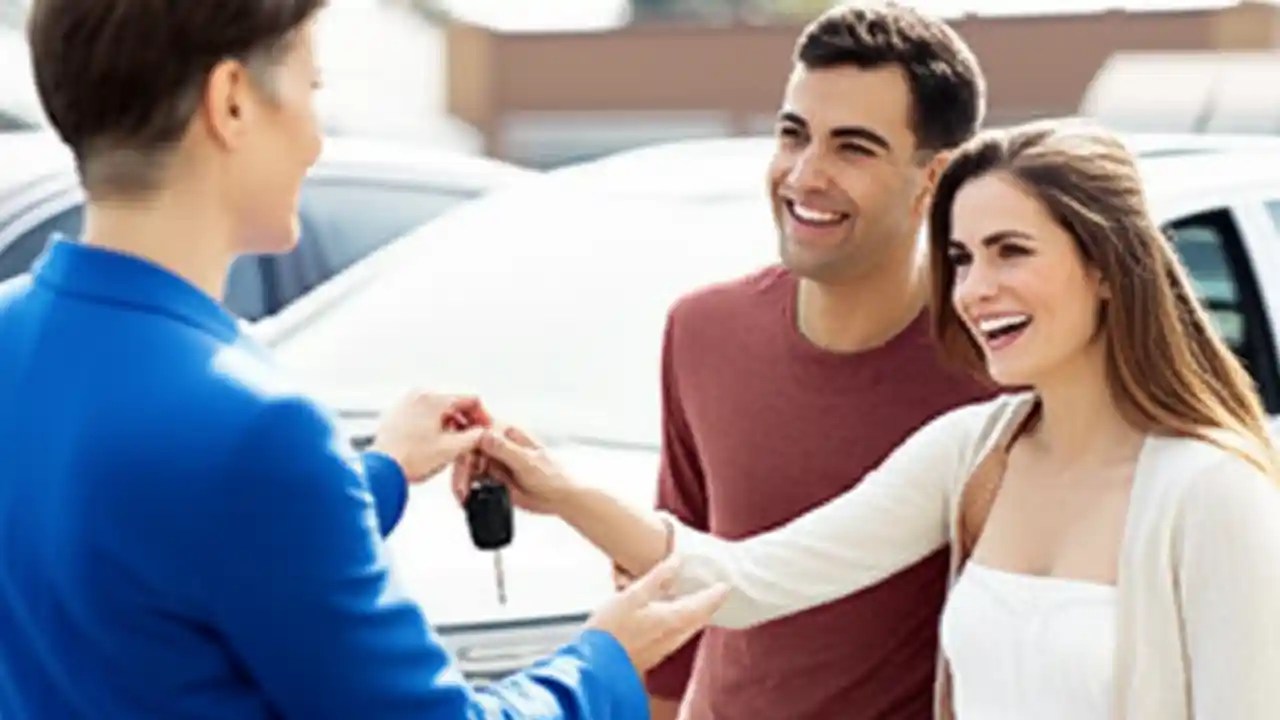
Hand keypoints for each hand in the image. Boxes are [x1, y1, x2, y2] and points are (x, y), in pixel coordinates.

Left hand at [370, 391, 490, 483]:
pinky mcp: (396, 413)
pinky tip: (434, 442)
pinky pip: (422, 414)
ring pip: (438, 408)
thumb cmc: (409, 460)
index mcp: (433, 399)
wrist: (381, 470)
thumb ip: (474, 437)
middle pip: (453, 403)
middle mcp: (418, 395)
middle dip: (465, 421)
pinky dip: (433, 424)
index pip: (470, 399)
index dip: (483, 416)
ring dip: (450, 423)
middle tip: (472, 439)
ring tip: (452, 443)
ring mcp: (405, 403)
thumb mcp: (451, 449)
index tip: (485, 429)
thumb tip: (483, 433)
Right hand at [451, 424, 575, 514]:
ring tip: (464, 496)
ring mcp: (495, 462)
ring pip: (468, 466)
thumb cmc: (553, 476)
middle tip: (462, 487)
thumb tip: (485, 435)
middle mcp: (499, 446)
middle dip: (462, 468)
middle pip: (469, 451)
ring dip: (462, 480)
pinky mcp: (493, 478)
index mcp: (508, 434)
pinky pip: (474, 481)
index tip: (462, 460)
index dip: (465, 445)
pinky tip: (466, 497)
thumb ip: (505, 449)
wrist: (560, 498)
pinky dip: (467, 489)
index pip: (478, 432)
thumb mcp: (528, 461)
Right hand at [585, 554, 728, 672]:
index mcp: (672, 620)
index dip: (715, 595)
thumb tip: (678, 559)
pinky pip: (677, 636)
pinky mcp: (652, 655)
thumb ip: (657, 578)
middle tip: (717, 594)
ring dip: (697, 616)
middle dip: (709, 606)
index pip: (702, 605)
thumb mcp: (632, 596)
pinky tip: (673, 620)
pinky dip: (683, 624)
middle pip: (699, 619)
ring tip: (699, 604)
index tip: (726, 586)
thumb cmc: (611, 629)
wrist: (595, 668)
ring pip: (688, 629)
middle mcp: (673, 637)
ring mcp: (663, 649)